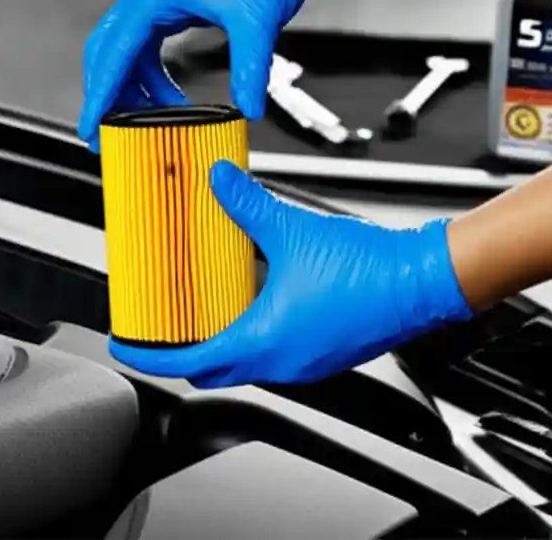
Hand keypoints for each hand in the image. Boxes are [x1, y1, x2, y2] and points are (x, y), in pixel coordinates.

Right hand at [77, 0, 353, 149]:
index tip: (90, 126)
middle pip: (107, 51)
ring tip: (149, 122)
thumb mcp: (259, 19)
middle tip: (105, 134)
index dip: (100, 93)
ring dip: (133, 90)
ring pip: (126, 53)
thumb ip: (250, 68)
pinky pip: (147, 49)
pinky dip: (152, 78)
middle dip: (105, 94)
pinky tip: (170, 100)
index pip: (114, 51)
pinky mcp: (173, 7)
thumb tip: (247, 110)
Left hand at [109, 161, 473, 387]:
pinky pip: (271, 355)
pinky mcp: (321, 353)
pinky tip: (248, 302)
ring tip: (197, 310)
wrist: (424, 282)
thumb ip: (247, 205)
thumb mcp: (293, 230)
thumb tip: (218, 182)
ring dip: (217, 343)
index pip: (190, 361)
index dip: (150, 354)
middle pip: (212, 369)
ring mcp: (303, 363)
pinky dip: (249, 337)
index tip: (127, 343)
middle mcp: (281, 362)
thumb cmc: (370, 271)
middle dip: (179, 352)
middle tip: (157, 328)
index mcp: (264, 341)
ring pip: (244, 364)